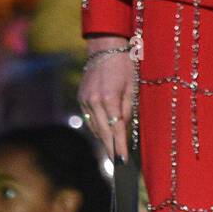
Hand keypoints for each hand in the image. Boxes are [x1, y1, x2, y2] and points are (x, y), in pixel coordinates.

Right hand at [78, 39, 133, 161]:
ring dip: (104, 139)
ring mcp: (85, 100)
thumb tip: (124, 128)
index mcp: (109, 98)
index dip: (119, 146)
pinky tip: (105, 133)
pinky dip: (97, 127)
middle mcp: (94, 101)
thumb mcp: (131, 86)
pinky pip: (90, 118)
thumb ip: (127, 109)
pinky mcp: (81, 98)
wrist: (105, 48)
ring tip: (113, 151)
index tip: (122, 160)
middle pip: (103, 131)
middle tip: (118, 163)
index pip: (115, 128)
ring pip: (94, 127)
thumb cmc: (124, 65)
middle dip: (110, 148)